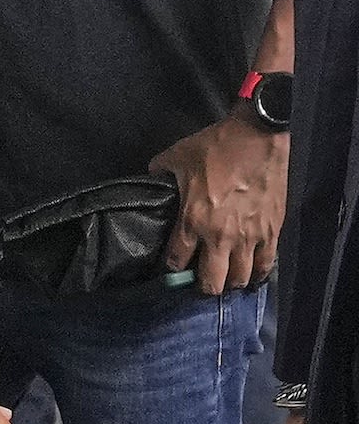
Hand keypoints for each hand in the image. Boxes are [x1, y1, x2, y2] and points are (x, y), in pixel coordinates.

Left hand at [150, 111, 288, 292]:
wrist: (257, 137)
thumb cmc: (214, 147)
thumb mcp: (175, 157)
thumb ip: (159, 173)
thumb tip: (151, 181)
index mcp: (192, 221)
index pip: (176, 261)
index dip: (171, 268)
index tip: (171, 268)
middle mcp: (219, 237)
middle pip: (212, 283)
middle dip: (203, 286)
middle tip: (201, 281)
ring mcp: (249, 238)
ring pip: (239, 279)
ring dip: (231, 282)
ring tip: (226, 277)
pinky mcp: (271, 232)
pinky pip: (266, 265)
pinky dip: (259, 274)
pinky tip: (253, 274)